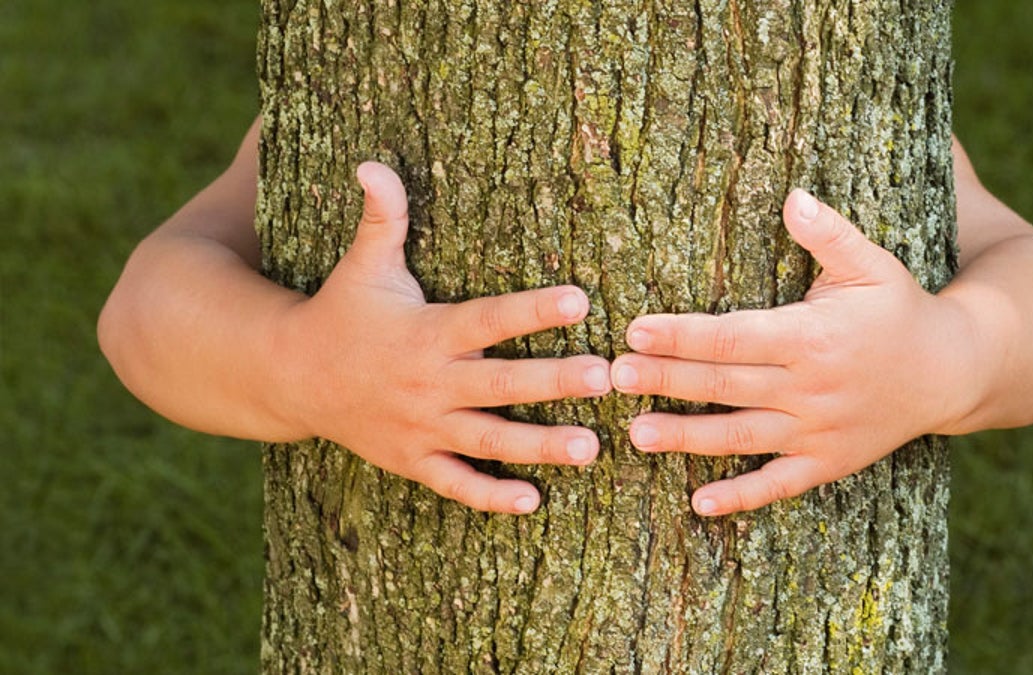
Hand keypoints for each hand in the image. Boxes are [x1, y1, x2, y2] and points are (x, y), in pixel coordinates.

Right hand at [276, 163, 612, 513]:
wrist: (289, 377)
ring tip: (591, 447)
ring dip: (540, 446)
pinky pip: (455, 484)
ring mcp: (421, 427)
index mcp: (426, 332)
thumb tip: (371, 161)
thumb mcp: (363, 264)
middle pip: (500, 385)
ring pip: (488, 441)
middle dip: (553, 382)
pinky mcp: (413, 459)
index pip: (488, 319)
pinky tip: (533, 502)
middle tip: (604, 377)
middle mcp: (428, 383)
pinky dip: (490, 497)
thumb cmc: (340, 312)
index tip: (580, 299)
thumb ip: (383, 217)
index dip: (533, 309)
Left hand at [610, 189, 975, 515]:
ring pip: (741, 436)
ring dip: (687, 437)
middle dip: (666, 379)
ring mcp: (818, 431)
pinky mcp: (828, 463)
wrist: (953, 370)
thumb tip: (791, 196)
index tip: (635, 328)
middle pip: (725, 384)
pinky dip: (741, 496)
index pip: (733, 335)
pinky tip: (699, 503)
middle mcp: (811, 387)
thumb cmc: (900, 309)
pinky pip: (779, 484)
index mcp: (812, 336)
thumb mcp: (872, 264)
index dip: (681, 334)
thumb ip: (829, 233)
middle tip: (612, 376)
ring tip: (635, 434)